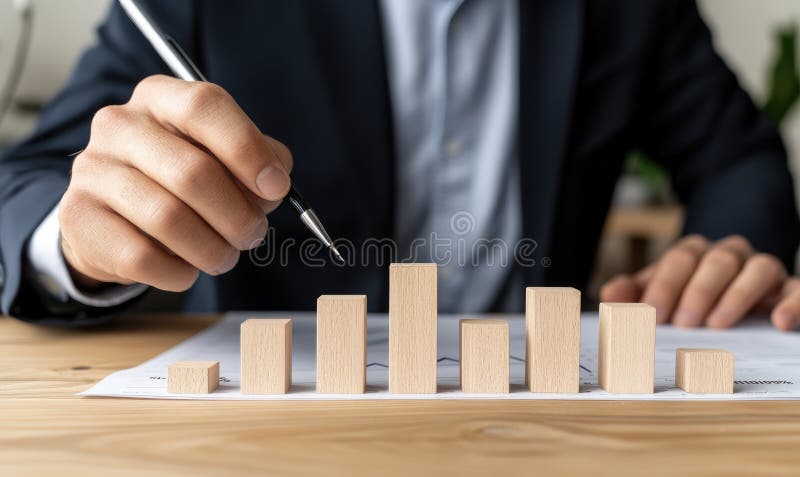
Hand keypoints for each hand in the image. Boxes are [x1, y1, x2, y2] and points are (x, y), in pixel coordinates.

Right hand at [59, 75, 292, 290]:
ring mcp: (92, 170)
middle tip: (253, 235)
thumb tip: (274, 182)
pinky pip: (141, 256)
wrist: (112, 217)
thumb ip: (258, 160)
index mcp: (159, 97)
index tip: (277, 188)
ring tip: (224, 256)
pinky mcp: (78, 217)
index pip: (204, 106)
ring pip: (168, 218)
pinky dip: (178, 272)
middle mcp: (119, 125)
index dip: (248, 149)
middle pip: (193, 171)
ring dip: (212, 249)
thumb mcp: (221, 157)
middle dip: (238, 215)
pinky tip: (187, 269)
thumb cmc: (179, 182)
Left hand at [600, 235, 799, 330]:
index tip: (653, 314)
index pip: (680, 259)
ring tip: (717, 325)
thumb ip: (634, 294)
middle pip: (716, 260)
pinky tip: (779, 322)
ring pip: (758, 268)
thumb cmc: (688, 299)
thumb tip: (609, 296)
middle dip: (698, 290)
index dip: (665, 285)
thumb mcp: (659, 295)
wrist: (733, 297)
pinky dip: (792, 302)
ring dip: (737, 296)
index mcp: (695, 254)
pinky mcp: (789, 290)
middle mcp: (730, 255)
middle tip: (685, 323)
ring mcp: (762, 270)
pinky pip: (797, 289)